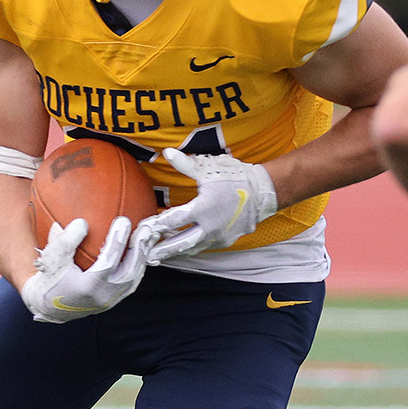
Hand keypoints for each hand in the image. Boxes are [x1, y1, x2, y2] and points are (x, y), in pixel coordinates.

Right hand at [19, 216, 152, 322]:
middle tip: (145, 228)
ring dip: (143, 256)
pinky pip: (132, 281)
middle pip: (129, 272)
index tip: (123, 220)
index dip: (117, 241)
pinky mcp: (114, 300)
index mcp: (87, 288)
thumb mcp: (51, 259)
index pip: (108, 263)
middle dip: (139, 249)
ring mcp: (110, 301)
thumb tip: (83, 223)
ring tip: (148, 235)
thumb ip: (65, 241)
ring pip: (134, 278)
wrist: (49, 306)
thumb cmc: (49, 279)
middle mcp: (102, 297)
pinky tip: (142, 248)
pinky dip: (138, 263)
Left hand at [140, 148, 277, 261]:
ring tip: (160, 255)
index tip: (144, 228)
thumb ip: (187, 164)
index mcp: (204, 208)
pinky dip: (192, 247)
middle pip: (181, 243)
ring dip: (176, 251)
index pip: (174, 220)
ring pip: (193, 248)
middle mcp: (210, 227)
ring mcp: (219, 236)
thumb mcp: (210, 168)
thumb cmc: (236, 178)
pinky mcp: (226, 240)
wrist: (264, 192)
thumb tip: (167, 152)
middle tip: (147, 256)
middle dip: (163, 250)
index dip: (157, 224)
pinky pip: (205, 246)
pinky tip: (183, 247)